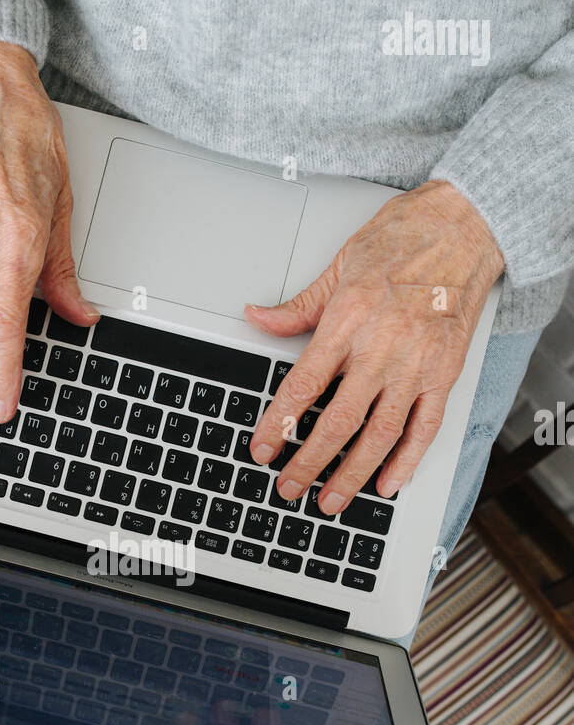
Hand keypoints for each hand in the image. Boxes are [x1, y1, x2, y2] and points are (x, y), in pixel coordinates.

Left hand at [246, 180, 503, 511]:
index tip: (262, 448)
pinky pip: (425, 426)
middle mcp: (383, 345)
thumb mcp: (340, 263)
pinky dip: (407, 460)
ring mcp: (418, 363)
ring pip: (380, 433)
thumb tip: (258, 319)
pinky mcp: (446, 372)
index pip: (304, 384)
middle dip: (309, 462)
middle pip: (339, 420)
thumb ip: (299, 306)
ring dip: (353, 473)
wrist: (467, 224)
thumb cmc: (406, 237)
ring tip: (331, 500)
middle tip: (288, 487)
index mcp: (349, 318)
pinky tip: (388, 483)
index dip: (279, 423)